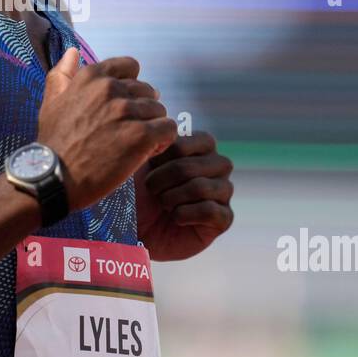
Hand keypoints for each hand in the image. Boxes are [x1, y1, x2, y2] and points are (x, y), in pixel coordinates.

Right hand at [38, 49, 176, 211]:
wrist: (54, 178)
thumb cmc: (53, 142)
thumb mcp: (51, 102)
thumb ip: (63, 74)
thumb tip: (73, 51)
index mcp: (92, 77)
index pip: (131, 67)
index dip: (133, 86)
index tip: (126, 105)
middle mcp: (111, 89)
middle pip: (148, 91)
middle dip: (143, 111)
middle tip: (128, 132)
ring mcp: (127, 111)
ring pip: (160, 110)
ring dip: (152, 127)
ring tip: (136, 145)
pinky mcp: (141, 135)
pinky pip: (168, 129)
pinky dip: (162, 141)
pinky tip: (147, 152)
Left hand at [135, 131, 233, 260]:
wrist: (133, 230)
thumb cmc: (136, 191)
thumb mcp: (139, 160)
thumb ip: (155, 140)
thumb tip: (165, 126)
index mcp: (202, 146)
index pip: (195, 141)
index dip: (166, 156)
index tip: (150, 167)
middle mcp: (218, 166)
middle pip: (194, 166)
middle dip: (165, 179)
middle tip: (151, 190)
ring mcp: (223, 192)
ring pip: (201, 188)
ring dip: (172, 198)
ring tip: (162, 204)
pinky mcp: (224, 218)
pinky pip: (210, 211)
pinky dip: (184, 215)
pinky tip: (174, 218)